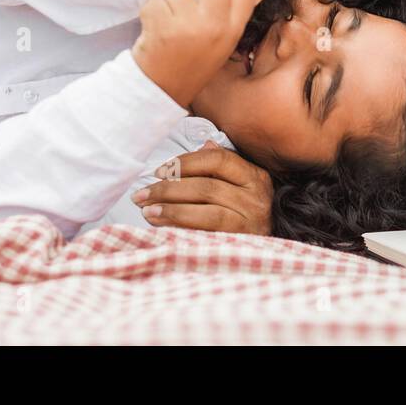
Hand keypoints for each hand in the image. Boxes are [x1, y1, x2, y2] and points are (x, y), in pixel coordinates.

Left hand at [132, 0, 260, 106]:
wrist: (160, 90)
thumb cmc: (192, 59)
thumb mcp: (223, 40)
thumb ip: (233, 13)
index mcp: (234, 28)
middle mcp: (216, 26)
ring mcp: (190, 27)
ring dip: (167, 2)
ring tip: (168, 24)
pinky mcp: (163, 29)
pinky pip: (153, 1)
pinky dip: (149, 12)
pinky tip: (154, 32)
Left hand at [132, 141, 273, 234]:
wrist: (264, 260)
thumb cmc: (246, 217)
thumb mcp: (241, 188)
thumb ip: (222, 167)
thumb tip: (204, 144)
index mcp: (255, 177)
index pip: (218, 159)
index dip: (186, 162)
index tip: (160, 171)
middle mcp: (257, 198)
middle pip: (207, 186)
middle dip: (168, 189)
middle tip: (141, 194)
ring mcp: (251, 222)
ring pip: (207, 210)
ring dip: (171, 208)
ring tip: (146, 210)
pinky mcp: (241, 243)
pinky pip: (207, 231)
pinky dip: (180, 226)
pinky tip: (161, 224)